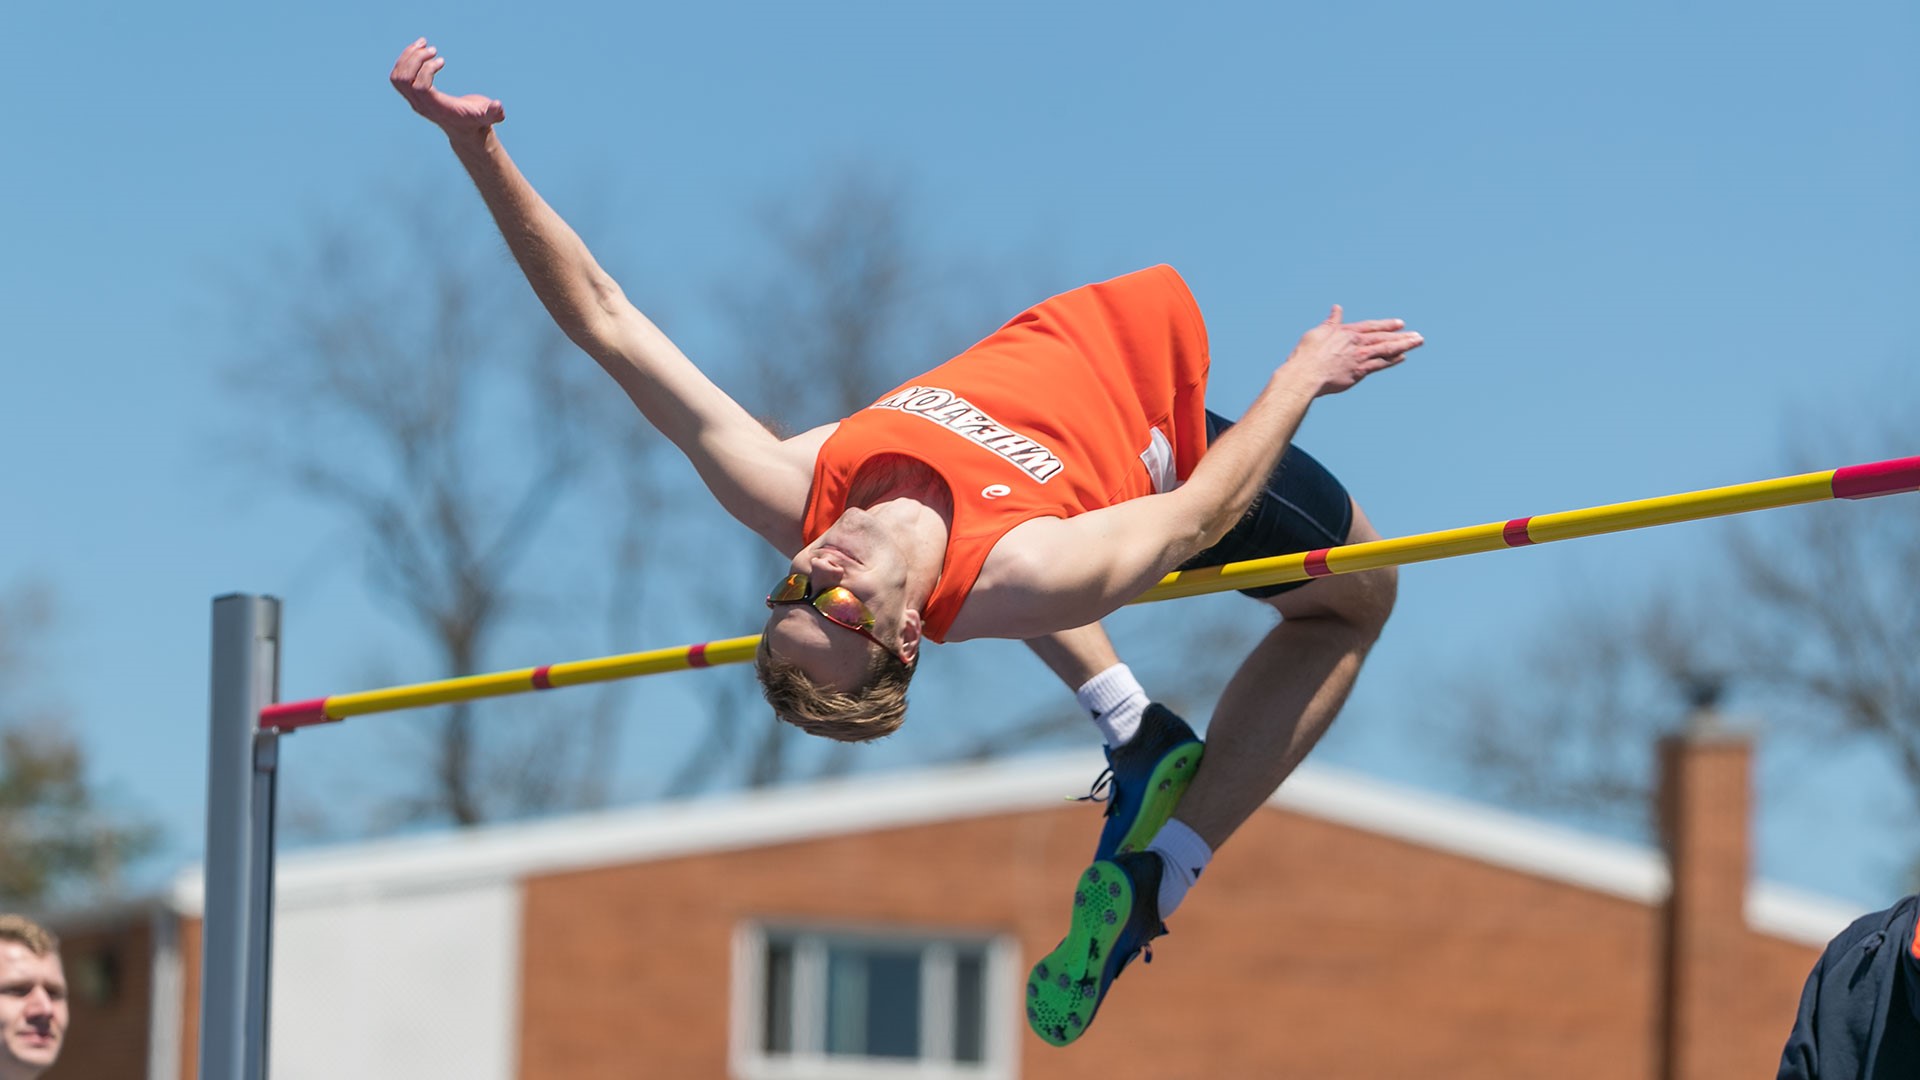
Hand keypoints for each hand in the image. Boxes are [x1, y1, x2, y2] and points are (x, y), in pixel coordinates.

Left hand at [390, 38, 503, 134]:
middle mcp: (421, 105)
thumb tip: (498, 106)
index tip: (442, 60)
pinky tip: (419, 51)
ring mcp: (414, 101)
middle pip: (403, 80)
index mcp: (436, 108)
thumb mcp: (489, 116)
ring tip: (423, 44)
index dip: (426, 70)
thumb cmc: (478, 120)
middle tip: (432, 49)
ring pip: (398, 77)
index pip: (418, 87)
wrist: (466, 130)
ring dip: (407, 57)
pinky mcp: (412, 95)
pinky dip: (405, 60)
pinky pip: (399, 76)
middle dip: (414, 59)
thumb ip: (494, 112)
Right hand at [1280, 306, 1423, 395]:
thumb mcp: (1319, 332)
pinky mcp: (1360, 372)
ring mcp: (1360, 357)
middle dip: (1402, 336)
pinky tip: (1402, 357)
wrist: (1305, 374)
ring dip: (1404, 345)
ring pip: (1387, 349)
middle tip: (1418, 336)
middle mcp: (1357, 343)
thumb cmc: (1307, 354)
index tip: (1400, 323)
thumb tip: (1337, 308)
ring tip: (1417, 342)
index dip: (1387, 325)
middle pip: (1384, 337)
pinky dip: (1392, 360)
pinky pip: (1380, 364)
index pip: (1371, 326)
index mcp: (1347, 332)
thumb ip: (1331, 321)